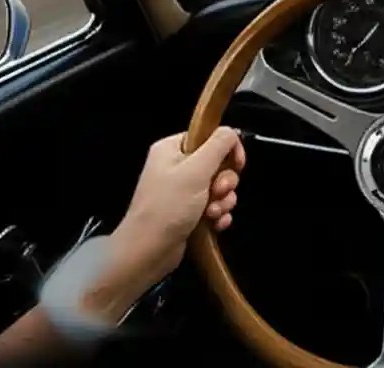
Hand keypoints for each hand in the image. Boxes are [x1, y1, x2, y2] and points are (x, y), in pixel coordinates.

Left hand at [82, 127, 244, 320]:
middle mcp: (176, 167)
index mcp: (172, 149)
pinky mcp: (188, 213)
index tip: (236, 165)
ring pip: (219, 188)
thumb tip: (232, 131)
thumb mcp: (196, 170)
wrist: (147, 251)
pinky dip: (218, 215)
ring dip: (223, 201)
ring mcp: (182, 191)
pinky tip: (215, 224)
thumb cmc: (169, 206)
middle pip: (218, 164)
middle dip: (224, 182)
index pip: (209, 137)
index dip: (227, 150)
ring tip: (212, 214)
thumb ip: (218, 145)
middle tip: (218, 193)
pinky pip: (215, 206)